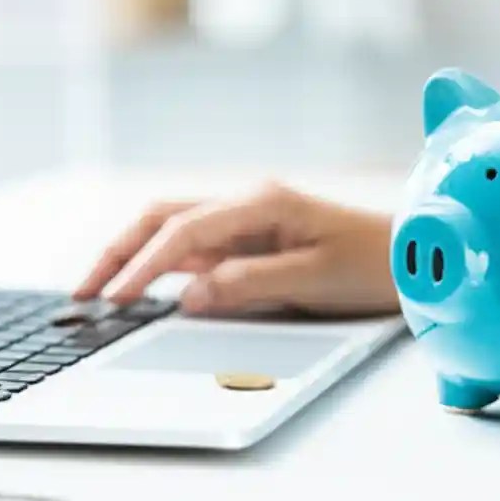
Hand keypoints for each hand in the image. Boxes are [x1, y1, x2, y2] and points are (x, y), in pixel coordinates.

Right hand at [72, 183, 398, 314]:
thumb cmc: (374, 264)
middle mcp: (244, 204)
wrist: (415, 257)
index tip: (116, 298)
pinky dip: (159, 266)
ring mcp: (243, 221)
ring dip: (132, 256)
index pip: (183, 232)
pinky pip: (192, 249)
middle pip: (161, 218)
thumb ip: (249, 283)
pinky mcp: (247, 241)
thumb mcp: (315, 277)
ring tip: (99, 291)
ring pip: (169, 230)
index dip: (143, 265)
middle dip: (118, 251)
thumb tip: (189, 295)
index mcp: (260, 203)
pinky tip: (141, 289)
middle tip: (84, 292)